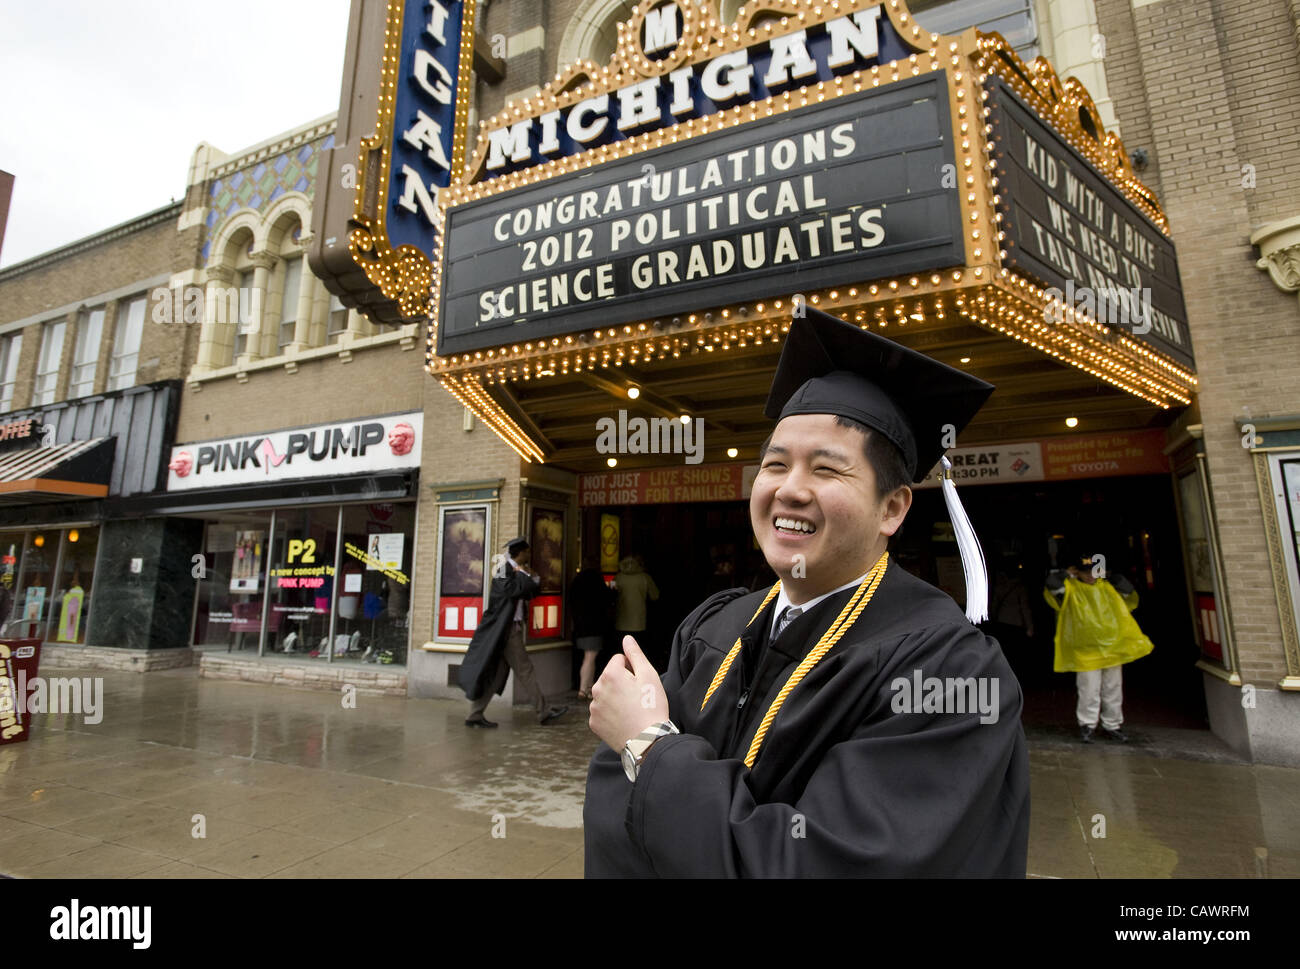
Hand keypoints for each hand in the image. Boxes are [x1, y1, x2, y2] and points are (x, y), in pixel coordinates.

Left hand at [589, 635, 668, 750]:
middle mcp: (597, 689)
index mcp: (610, 674)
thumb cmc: (651, 707)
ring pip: (606, 694)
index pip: (619, 660)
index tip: (640, 683)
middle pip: (610, 677)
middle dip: (622, 683)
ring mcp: (594, 707)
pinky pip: (602, 711)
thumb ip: (635, 654)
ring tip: (631, 710)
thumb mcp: (649, 675)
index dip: (632, 669)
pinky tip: (623, 720)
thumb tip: (627, 639)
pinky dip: (611, 713)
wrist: (647, 741)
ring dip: (615, 697)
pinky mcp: (594, 723)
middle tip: (637, 698)